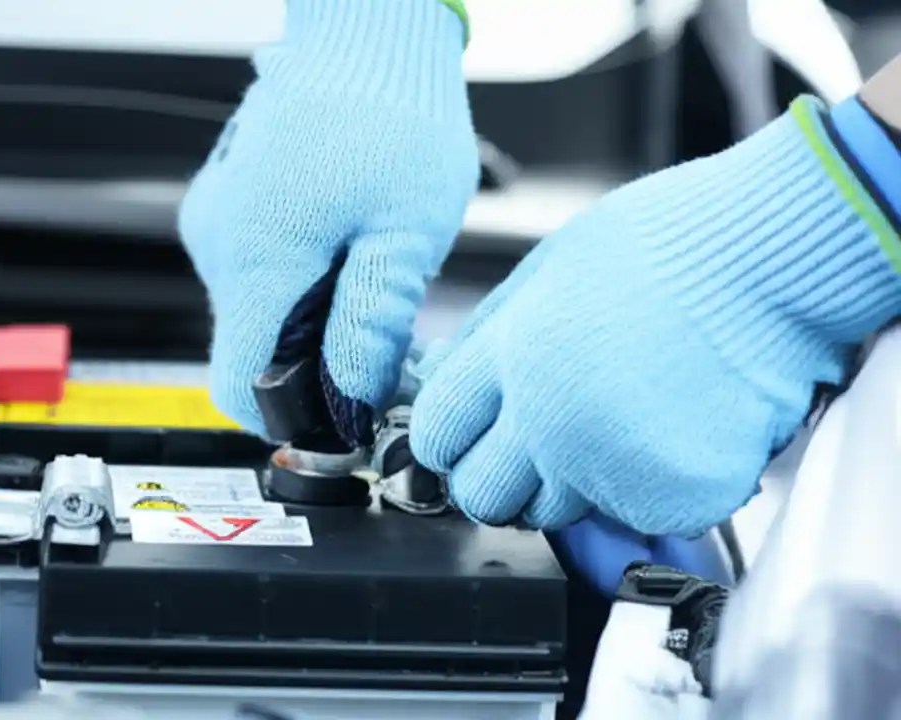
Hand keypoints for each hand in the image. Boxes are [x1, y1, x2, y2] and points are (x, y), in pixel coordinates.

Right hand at [178, 0, 478, 439]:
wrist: (366, 29)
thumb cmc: (393, 111)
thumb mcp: (405, 235)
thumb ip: (370, 328)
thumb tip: (351, 401)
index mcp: (258, 260)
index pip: (237, 386)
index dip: (288, 416)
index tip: (342, 416)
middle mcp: (219, 244)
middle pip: (255, 350)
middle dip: (317, 362)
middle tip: (386, 335)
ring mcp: (217, 219)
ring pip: (258, 310)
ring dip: (312, 316)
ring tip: (373, 272)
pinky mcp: (228, 202)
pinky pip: (256, 269)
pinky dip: (298, 278)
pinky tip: (346, 244)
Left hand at [410, 97, 900, 535]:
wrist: (775, 261)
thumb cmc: (672, 243)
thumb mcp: (552, 263)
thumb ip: (491, 330)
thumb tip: (439, 372)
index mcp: (512, 357)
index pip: (436, 435)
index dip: (448, 439)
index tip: (467, 436)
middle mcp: (548, 420)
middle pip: (480, 495)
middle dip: (496, 480)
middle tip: (534, 449)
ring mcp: (608, 464)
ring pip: (552, 515)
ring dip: (569, 485)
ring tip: (613, 426)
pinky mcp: (670, 496)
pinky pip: (635, 518)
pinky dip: (648, 490)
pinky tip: (667, 435)